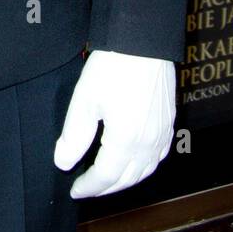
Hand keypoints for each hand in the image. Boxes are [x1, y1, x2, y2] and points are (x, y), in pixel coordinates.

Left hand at [54, 50, 175, 197]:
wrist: (144, 41)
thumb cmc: (113, 67)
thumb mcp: (85, 99)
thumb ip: (74, 135)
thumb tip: (63, 163)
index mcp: (126, 141)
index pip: (105, 177)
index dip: (88, 186)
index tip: (74, 190)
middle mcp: (148, 143)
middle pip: (126, 178)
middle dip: (105, 188)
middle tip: (87, 188)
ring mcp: (162, 133)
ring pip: (145, 171)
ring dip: (125, 180)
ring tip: (107, 179)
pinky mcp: (169, 121)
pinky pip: (158, 156)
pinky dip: (144, 167)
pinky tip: (134, 162)